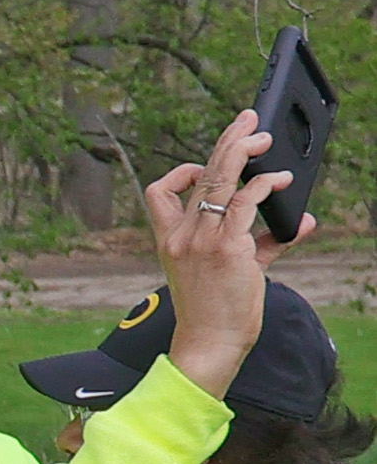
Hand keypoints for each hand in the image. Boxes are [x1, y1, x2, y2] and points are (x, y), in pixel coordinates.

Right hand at [148, 108, 305, 399]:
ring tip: (263, 139)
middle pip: (199, 174)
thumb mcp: (236, 271)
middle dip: (226, 142)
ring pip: (220, 179)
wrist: (210, 342)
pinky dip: (265, 185)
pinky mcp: (226, 247)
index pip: (159, 193)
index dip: (182, 173)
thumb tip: (303, 221)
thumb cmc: (216, 312)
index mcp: (171, 241)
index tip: (206, 169)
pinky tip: (281, 181)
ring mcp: (201, 240)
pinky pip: (245, 202)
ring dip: (244, 152)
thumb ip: (267, 242)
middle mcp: (182, 236)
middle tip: (246, 120)